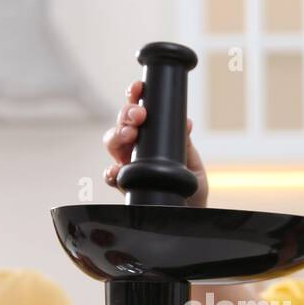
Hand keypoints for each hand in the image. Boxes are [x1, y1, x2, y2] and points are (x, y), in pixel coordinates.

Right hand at [102, 80, 208, 206]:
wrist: (192, 217)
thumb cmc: (191, 191)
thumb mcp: (192, 164)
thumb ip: (185, 144)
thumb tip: (185, 122)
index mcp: (150, 138)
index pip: (138, 111)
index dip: (135, 96)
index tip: (139, 87)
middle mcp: (135, 150)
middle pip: (121, 123)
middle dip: (126, 113)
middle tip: (139, 114)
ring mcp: (127, 167)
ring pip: (112, 143)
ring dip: (118, 134)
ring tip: (131, 134)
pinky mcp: (125, 187)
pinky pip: (111, 176)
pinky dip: (111, 171)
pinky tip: (118, 170)